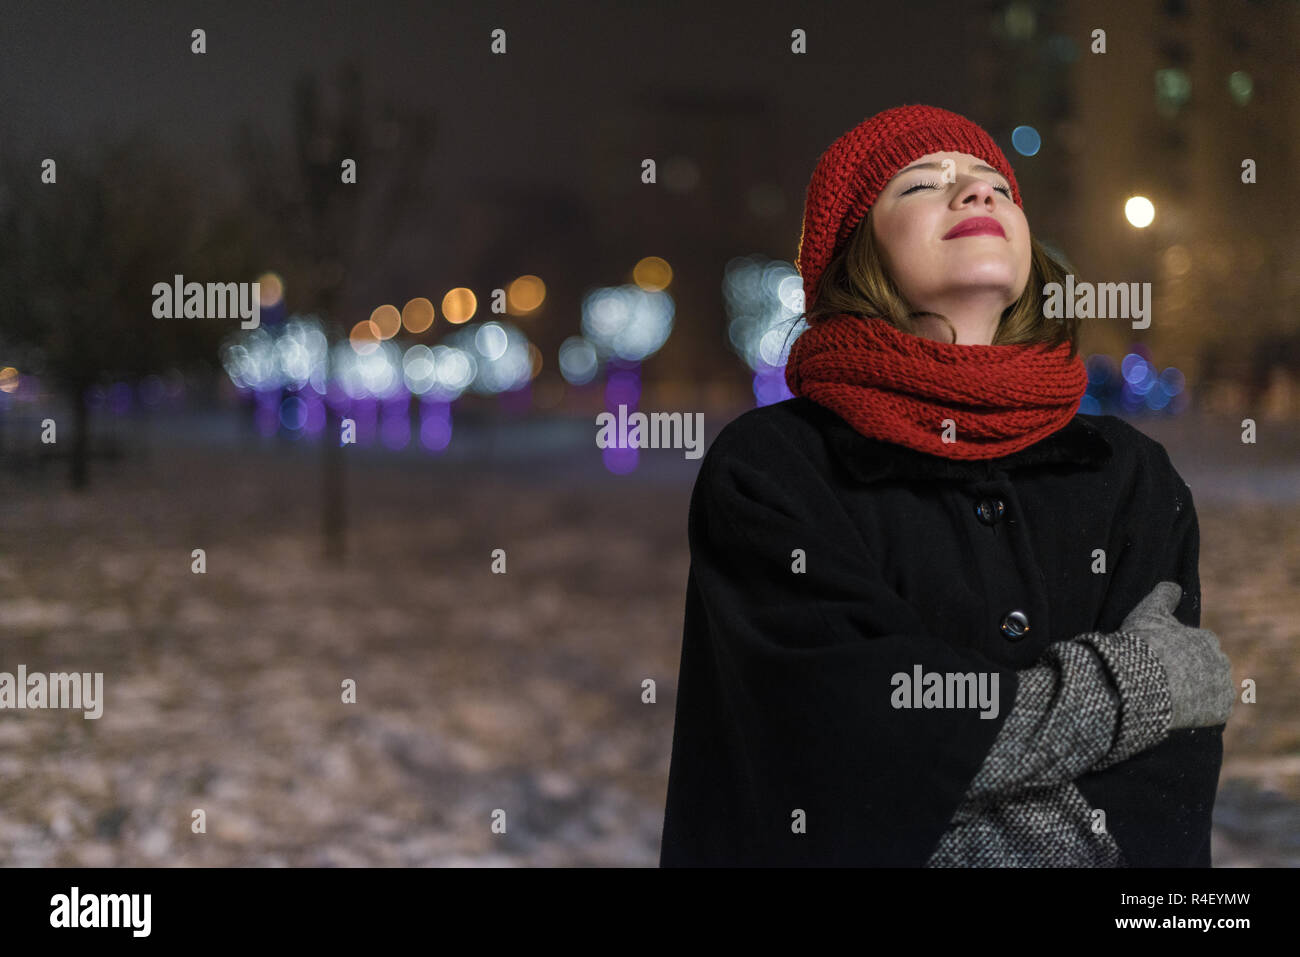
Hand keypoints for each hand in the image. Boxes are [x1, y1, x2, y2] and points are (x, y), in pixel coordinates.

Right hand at [1120, 581, 1232, 729]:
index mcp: (1207, 639)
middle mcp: (1221, 660)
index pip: (1199, 644)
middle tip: (1167, 677)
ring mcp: (1222, 686)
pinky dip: (1202, 710)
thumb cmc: (1144, 645)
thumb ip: (1164, 595)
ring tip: (1174, 695)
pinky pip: (1215, 710)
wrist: (1142, 682)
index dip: (1180, 650)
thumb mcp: (1149, 612)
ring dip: (1199, 690)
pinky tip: (1183, 709)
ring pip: (1213, 687)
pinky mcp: (1221, 710)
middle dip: (1193, 669)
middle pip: (1208, 665)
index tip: (1164, 656)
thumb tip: (1174, 585)